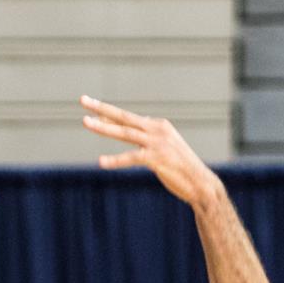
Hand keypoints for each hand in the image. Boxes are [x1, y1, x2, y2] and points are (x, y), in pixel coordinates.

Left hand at [81, 96, 223, 206]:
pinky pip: (131, 158)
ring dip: (103, 127)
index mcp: (159, 125)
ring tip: (85, 122)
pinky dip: (115, 160)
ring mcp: (158, 143)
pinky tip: (101, 162)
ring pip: (125, 132)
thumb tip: (138, 124)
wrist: (201, 183)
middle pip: (124, 117)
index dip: (108, 114)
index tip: (91, 107)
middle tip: (83, 99)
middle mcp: (158, 130)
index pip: (128, 118)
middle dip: (101, 108)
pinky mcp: (157, 158)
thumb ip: (149, 136)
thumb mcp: (164, 146)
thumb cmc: (180, 167)